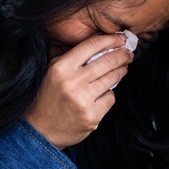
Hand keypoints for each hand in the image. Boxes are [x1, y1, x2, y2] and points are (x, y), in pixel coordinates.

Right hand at [25, 33, 133, 148]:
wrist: (40, 130)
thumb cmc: (48, 98)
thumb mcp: (52, 72)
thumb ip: (73, 58)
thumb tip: (101, 45)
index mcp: (61, 68)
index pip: (91, 45)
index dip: (110, 39)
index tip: (121, 38)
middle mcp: (72, 82)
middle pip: (107, 61)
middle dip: (122, 55)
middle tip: (128, 53)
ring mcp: (83, 100)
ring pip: (112, 79)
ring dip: (121, 71)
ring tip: (123, 68)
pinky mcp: (92, 116)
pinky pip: (110, 98)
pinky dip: (109, 94)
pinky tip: (105, 93)